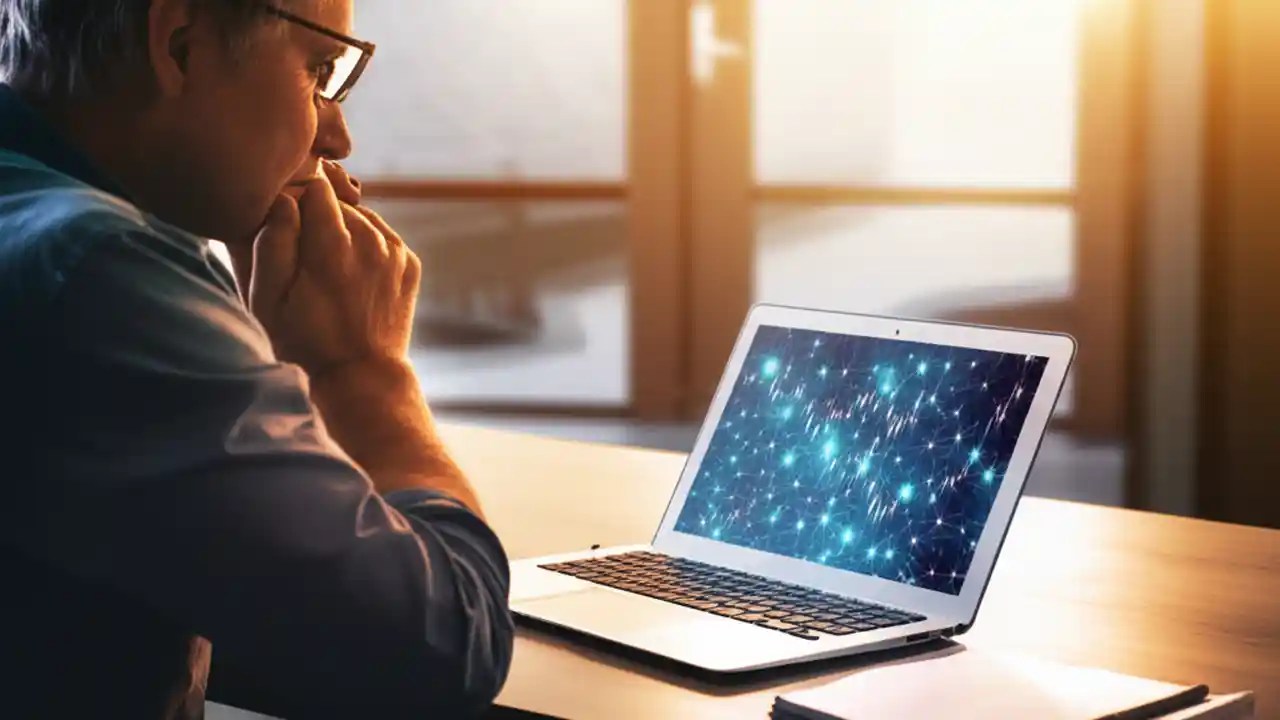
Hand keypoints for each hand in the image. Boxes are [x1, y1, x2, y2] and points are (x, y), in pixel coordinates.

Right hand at [247, 164, 420, 378]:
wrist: (361, 374)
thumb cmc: (305, 340)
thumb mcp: (268, 298)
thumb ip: (272, 242)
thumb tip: (283, 200)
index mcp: (332, 244)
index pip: (316, 187)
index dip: (298, 200)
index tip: (290, 224)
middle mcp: (370, 239)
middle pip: (339, 202)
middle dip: (321, 219)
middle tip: (309, 257)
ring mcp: (395, 251)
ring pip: (363, 218)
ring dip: (346, 232)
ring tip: (332, 270)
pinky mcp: (409, 263)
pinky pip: (382, 237)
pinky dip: (368, 247)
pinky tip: (355, 276)